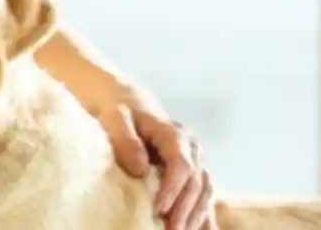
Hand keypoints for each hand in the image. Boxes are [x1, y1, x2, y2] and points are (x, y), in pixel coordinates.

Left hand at [98, 103, 215, 229]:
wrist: (129, 104)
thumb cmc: (119, 112)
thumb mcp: (115, 119)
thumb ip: (125, 139)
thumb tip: (140, 168)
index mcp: (175, 134)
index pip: (181, 165)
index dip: (173, 189)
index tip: (159, 210)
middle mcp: (193, 148)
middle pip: (197, 183)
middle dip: (185, 210)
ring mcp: (197, 161)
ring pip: (206, 192)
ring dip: (196, 216)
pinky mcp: (194, 173)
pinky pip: (205, 196)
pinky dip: (204, 215)